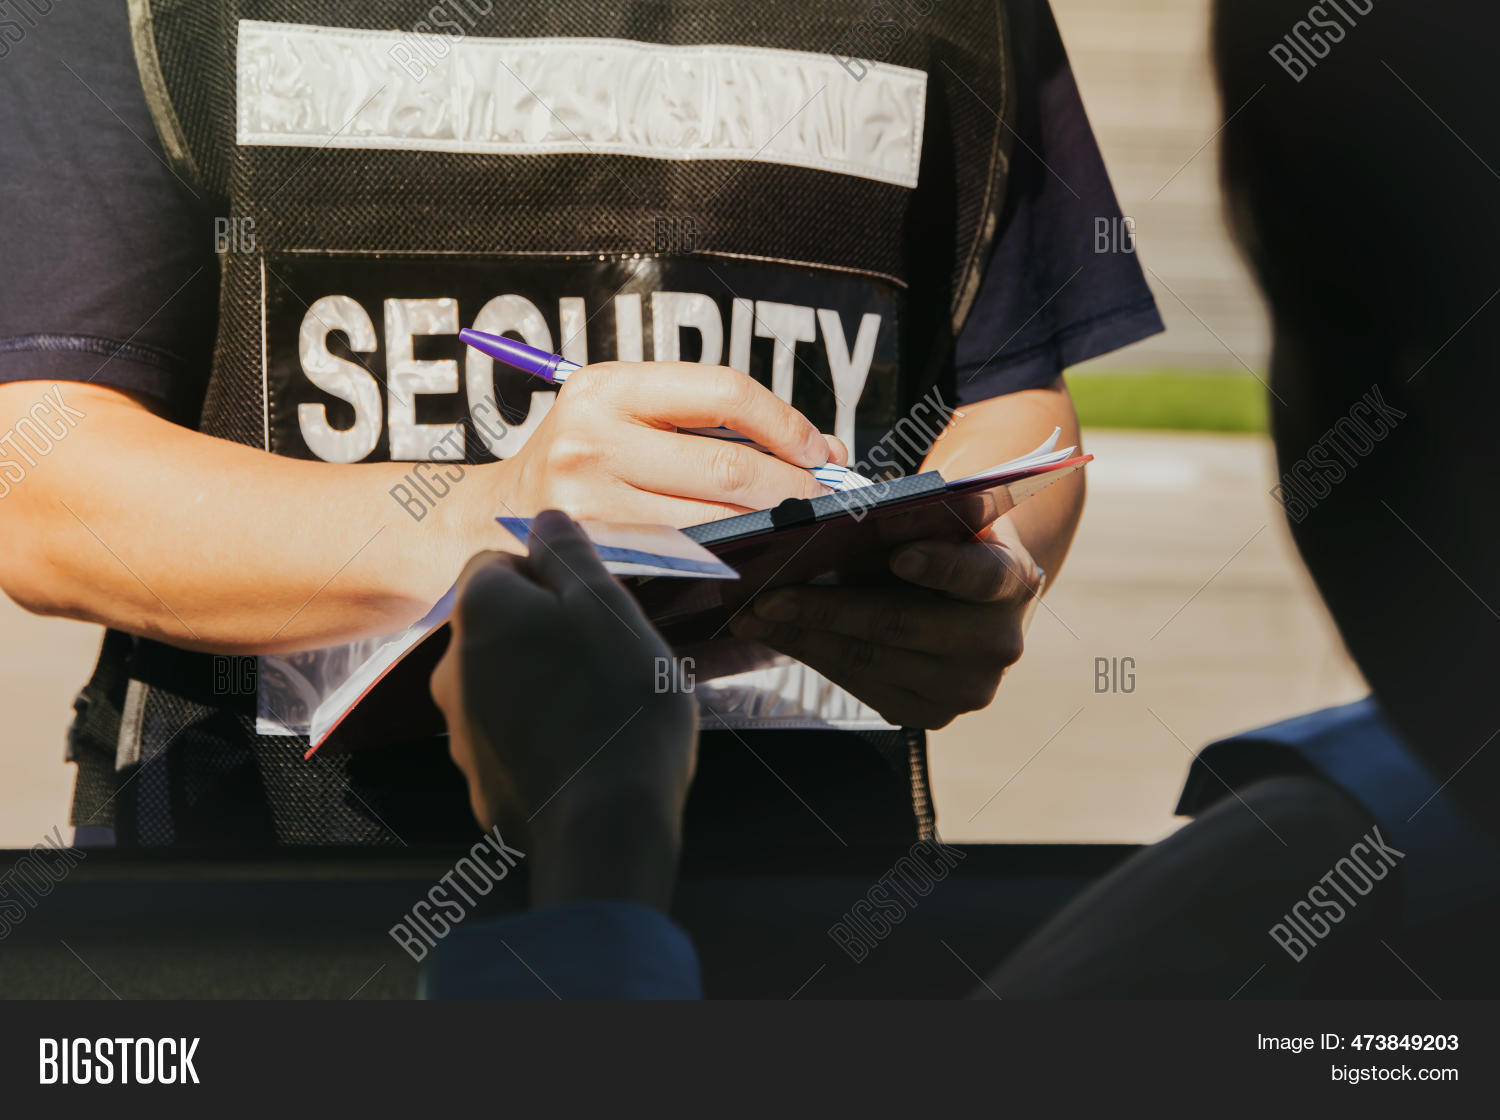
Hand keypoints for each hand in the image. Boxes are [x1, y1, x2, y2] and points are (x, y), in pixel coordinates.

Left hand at [430, 510, 697, 908]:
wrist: (607, 825)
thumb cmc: (616, 705)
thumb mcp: (607, 606)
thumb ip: (568, 552)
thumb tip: (544, 518)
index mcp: (480, 610)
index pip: (498, 562)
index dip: (550, 577)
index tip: (594, 605)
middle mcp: (451, 665)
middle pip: (501, 625)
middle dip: (548, 633)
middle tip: (609, 656)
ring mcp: (461, 729)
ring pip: (506, 683)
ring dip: (546, 684)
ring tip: (604, 708)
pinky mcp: (481, 781)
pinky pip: (513, 739)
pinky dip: (543, 738)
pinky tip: (588, 751)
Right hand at [496, 362, 845, 526]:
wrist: (489, 518)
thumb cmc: (576, 462)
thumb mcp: (623, 416)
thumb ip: (709, 422)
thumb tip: (819, 448)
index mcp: (608, 387)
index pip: (723, 391)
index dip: (785, 423)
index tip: (819, 449)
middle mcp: (593, 437)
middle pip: (728, 464)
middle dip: (793, 486)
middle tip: (824, 498)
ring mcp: (588, 500)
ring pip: (714, 519)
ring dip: (768, 525)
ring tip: (794, 524)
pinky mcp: (592, 554)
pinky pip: (684, 556)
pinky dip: (728, 554)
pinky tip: (745, 550)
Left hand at [729, 517, 1041, 728]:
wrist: (975, 596)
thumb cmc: (944, 542)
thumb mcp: (939, 519)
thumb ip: (904, 520)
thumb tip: (828, 521)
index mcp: (1011, 580)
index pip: (977, 574)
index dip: (938, 566)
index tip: (900, 555)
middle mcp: (998, 642)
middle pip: (901, 625)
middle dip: (825, 609)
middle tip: (768, 596)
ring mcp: (967, 688)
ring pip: (871, 662)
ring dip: (803, 638)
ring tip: (755, 617)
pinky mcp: (933, 715)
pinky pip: (862, 686)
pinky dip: (814, 657)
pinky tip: (780, 636)